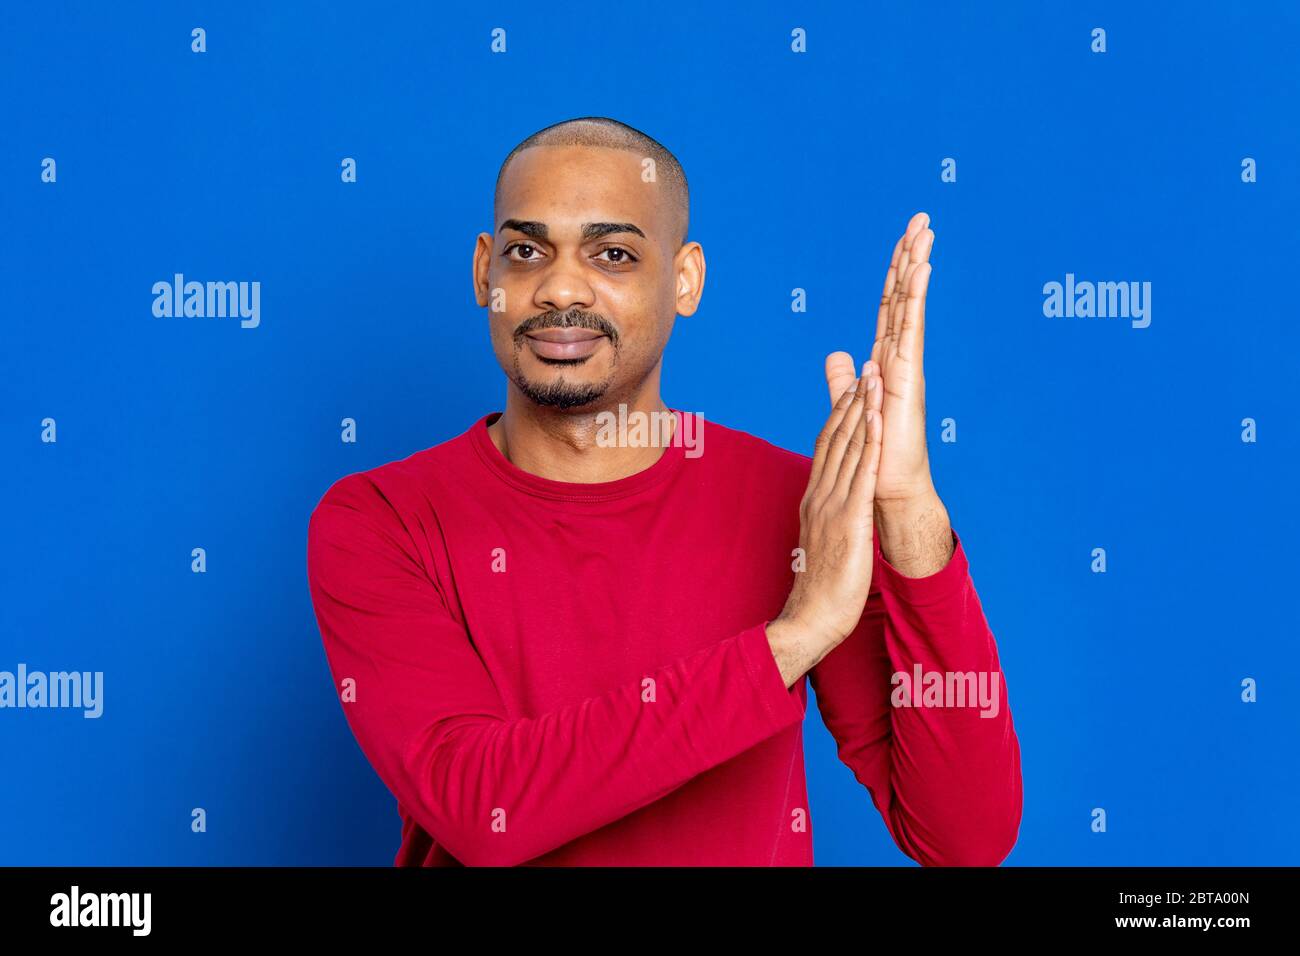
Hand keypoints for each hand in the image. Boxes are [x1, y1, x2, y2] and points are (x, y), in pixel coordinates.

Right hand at [776, 364, 884, 656]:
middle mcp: (821, 496)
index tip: (851, 390)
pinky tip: (878, 421)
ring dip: (862, 412)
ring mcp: (833, 506)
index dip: (840, 416)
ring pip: (850, 449)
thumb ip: (827, 517)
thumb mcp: (821, 541)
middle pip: (836, 439)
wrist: (811, 616)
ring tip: (873, 380)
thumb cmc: (818, 587)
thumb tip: (835, 507)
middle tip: (864, 369)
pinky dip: (870, 445)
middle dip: (851, 402)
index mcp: (814, 500)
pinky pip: (862, 475)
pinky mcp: (849, 520)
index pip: (826, 448)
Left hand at [824, 212, 935, 505]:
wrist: (886, 485)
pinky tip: (921, 270)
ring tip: (925, 231)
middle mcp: (899, 356)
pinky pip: (910, 327)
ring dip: (916, 266)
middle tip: (922, 219)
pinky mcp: (907, 376)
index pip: (889, 306)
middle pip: (903, 296)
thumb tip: (837, 354)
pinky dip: (915, 296)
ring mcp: (906, 364)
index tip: (904, 239)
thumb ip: (843, 379)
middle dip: (912, 256)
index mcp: (885, 358)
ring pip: (909, 305)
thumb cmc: (874, 450)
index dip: (894, 273)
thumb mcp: (850, 404)